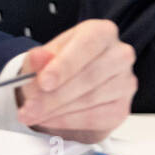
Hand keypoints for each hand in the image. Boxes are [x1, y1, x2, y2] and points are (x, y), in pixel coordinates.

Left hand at [17, 19, 135, 143]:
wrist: (63, 89)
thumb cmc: (56, 69)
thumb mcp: (40, 60)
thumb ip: (37, 59)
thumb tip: (38, 57)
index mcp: (102, 32)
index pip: (88, 44)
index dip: (65, 65)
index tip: (44, 82)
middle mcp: (120, 54)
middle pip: (89, 76)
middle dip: (54, 96)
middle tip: (29, 108)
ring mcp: (125, 81)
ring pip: (91, 99)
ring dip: (57, 111)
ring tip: (35, 114)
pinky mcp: (122, 107)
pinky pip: (95, 118)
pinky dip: (69, 122)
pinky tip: (52, 119)